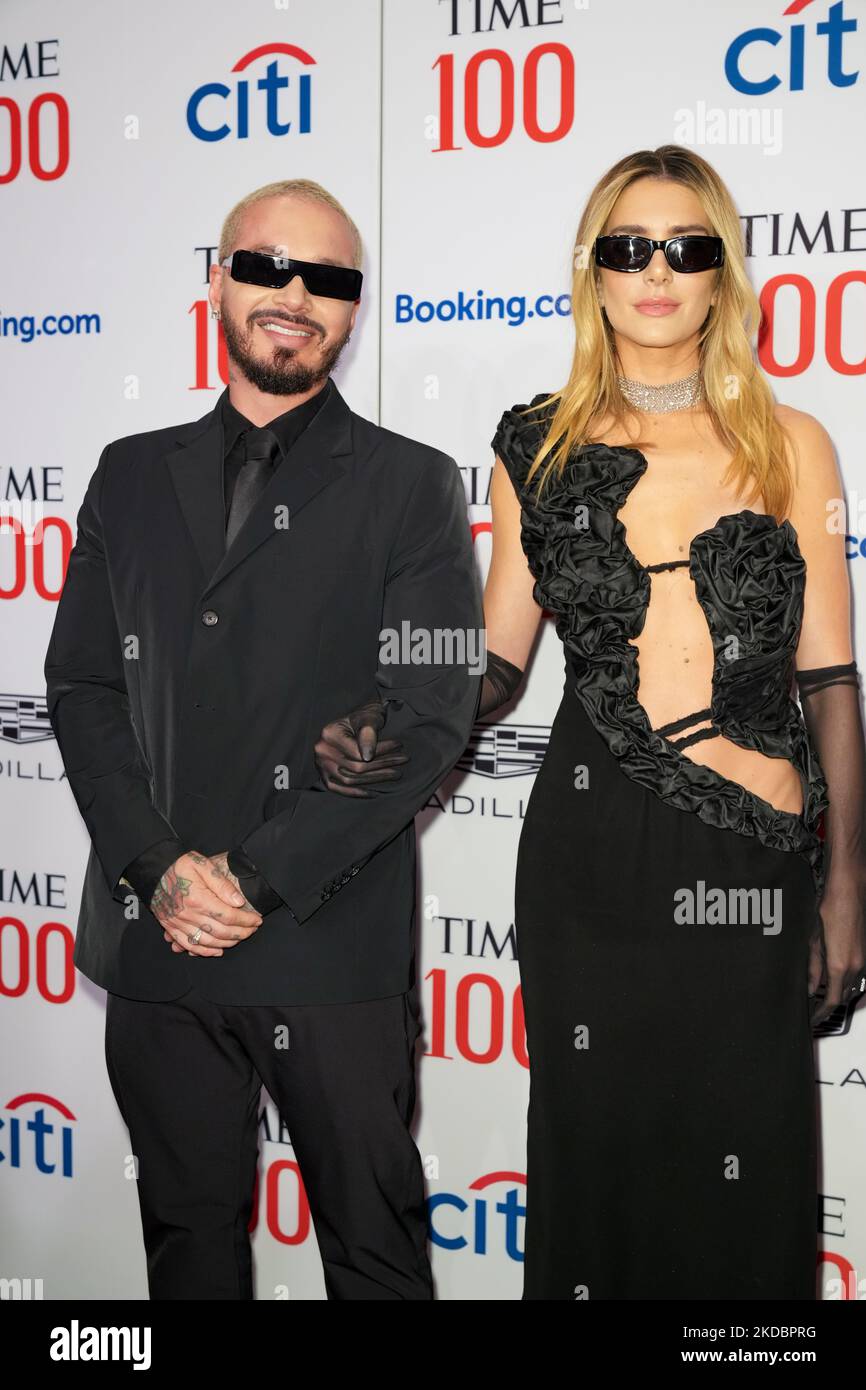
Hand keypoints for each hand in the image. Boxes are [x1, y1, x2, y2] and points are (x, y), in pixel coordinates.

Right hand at [152, 850, 262, 956]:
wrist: (154, 870)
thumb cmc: (179, 865)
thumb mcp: (203, 866)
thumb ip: (222, 884)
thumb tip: (238, 902)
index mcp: (199, 899)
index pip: (229, 916)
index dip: (246, 920)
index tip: (257, 920)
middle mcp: (188, 915)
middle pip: (221, 932)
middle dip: (241, 933)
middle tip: (253, 929)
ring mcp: (178, 924)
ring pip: (208, 942)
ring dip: (227, 943)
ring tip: (240, 937)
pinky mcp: (171, 928)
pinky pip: (189, 945)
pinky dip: (205, 951)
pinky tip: (218, 951)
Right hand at [314, 697, 408, 797]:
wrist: (354, 722)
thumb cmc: (364, 717)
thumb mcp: (369, 717)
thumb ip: (368, 733)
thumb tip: (367, 756)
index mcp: (329, 733)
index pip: (357, 752)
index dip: (380, 752)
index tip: (399, 746)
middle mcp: (321, 750)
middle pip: (355, 767)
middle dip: (382, 765)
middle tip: (403, 760)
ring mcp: (321, 765)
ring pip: (349, 779)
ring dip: (375, 779)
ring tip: (395, 773)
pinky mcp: (324, 776)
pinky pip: (339, 789)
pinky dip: (357, 792)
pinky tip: (375, 792)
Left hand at [808, 882, 865, 1026]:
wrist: (850, 891)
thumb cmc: (829, 909)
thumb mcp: (813, 941)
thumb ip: (813, 968)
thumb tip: (810, 988)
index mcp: (839, 965)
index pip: (831, 1001)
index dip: (821, 1013)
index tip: (812, 1019)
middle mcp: (855, 966)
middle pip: (842, 996)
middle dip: (828, 1005)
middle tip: (813, 1010)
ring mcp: (862, 960)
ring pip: (850, 986)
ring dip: (836, 993)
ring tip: (820, 997)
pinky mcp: (864, 953)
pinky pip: (855, 975)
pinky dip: (844, 982)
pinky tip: (831, 978)